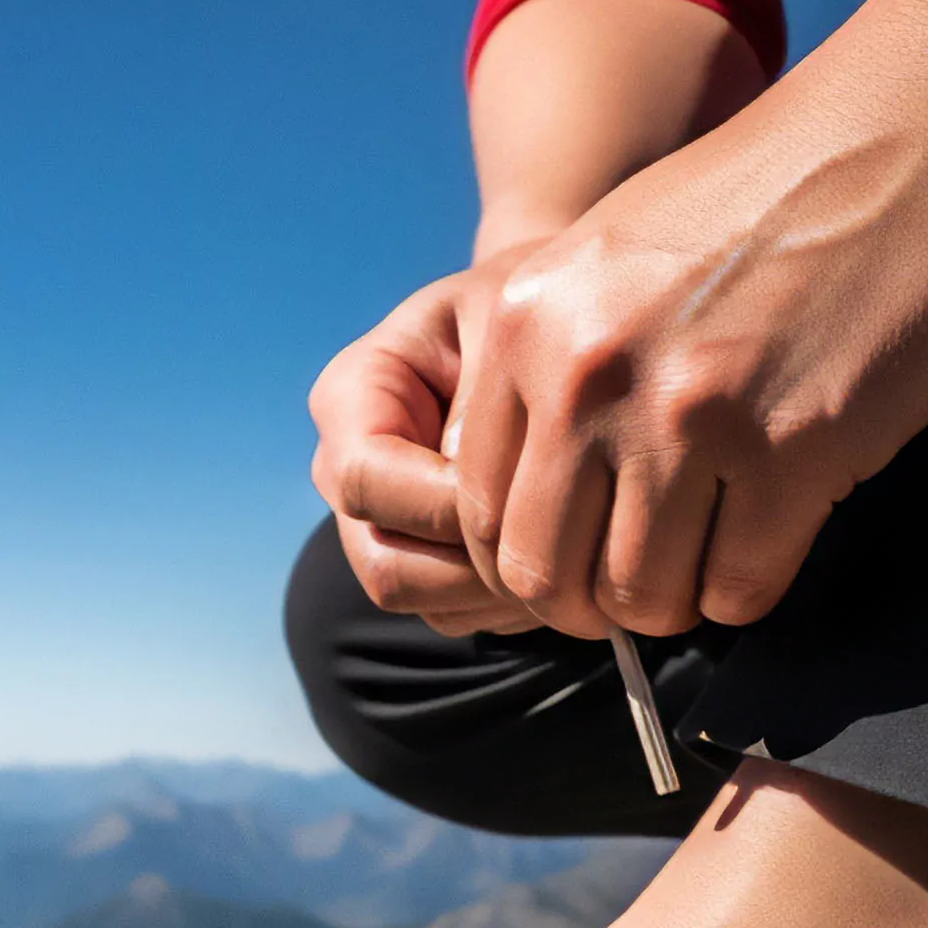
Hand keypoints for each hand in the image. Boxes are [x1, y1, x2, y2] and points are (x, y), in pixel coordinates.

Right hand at [307, 252, 541, 636]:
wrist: (552, 330)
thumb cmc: (533, 312)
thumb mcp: (514, 324)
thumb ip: (490, 401)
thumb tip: (487, 497)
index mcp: (350, 398)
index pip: (368, 480)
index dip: (448, 502)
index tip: (535, 484)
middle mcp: (348, 473)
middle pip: (388, 565)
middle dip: (483, 568)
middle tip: (572, 540)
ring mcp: (381, 529)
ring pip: (427, 603)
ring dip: (508, 594)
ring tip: (579, 547)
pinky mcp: (425, 566)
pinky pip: (461, 615)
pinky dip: (518, 604)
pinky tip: (568, 556)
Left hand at [447, 85, 927, 639]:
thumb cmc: (785, 185)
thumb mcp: (621, 248)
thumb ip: (562, 356)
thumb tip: (541, 489)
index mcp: (527, 319)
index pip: (482, 510)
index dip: (541, 552)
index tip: (594, 544)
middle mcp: (586, 372)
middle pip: (547, 575)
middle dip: (598, 599)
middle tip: (657, 570)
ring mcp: (688, 416)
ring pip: (642, 598)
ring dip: (681, 597)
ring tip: (720, 548)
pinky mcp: (794, 451)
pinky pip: (739, 590)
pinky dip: (753, 586)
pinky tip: (780, 530)